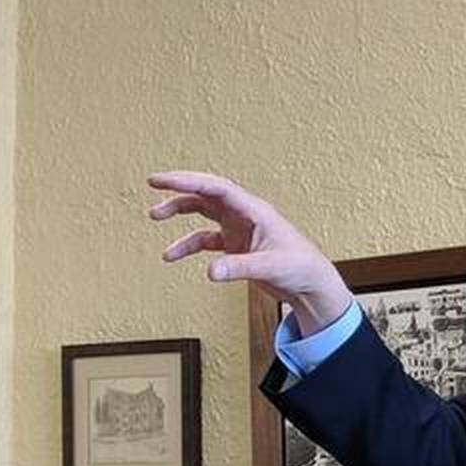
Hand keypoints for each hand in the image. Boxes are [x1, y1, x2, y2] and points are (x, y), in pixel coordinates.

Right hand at [148, 170, 351, 334]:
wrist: (311, 285)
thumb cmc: (301, 268)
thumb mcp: (270, 267)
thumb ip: (239, 268)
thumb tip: (210, 271)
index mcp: (255, 211)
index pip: (218, 188)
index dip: (190, 181)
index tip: (164, 180)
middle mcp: (245, 215)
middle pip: (208, 193)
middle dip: (181, 187)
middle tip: (154, 183)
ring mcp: (239, 229)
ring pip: (204, 212)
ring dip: (180, 211)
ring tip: (155, 215)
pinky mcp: (236, 246)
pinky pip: (205, 239)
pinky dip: (188, 245)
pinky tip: (172, 254)